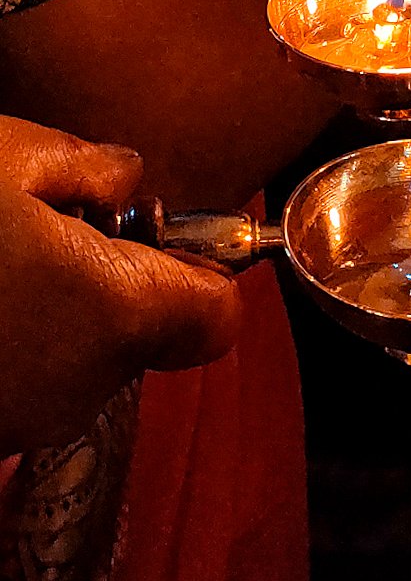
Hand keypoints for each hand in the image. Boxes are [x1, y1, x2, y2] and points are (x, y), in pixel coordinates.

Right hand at [0, 117, 239, 452]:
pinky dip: (15, 346)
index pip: (220, 313)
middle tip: (47, 231)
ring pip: (82, 358)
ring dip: (58, 315)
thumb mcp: (14, 158)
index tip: (149, 233)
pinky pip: (27, 381)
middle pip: (145, 329)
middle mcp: (87, 384)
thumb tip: (128, 180)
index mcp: (118, 311)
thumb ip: (95, 165)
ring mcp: (30, 422)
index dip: (199, 267)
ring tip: (4, 263)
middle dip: (110, 280)